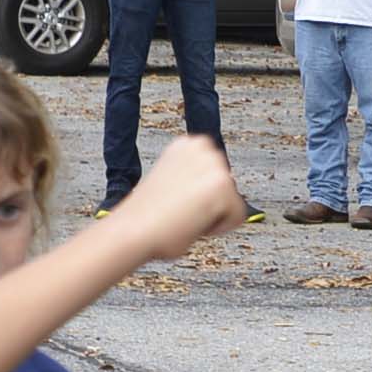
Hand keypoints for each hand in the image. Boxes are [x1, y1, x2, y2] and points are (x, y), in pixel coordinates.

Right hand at [115, 134, 241, 253]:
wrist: (133, 228)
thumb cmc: (145, 215)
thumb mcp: (170, 182)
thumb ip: (191, 180)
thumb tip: (207, 189)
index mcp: (186, 144)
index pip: (213, 174)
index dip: (199, 195)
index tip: (180, 202)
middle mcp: (201, 146)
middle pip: (227, 185)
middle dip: (210, 203)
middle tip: (183, 212)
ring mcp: (214, 163)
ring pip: (232, 201)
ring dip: (213, 214)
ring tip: (186, 216)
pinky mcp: (223, 184)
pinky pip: (238, 217)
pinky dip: (219, 227)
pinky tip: (194, 223)